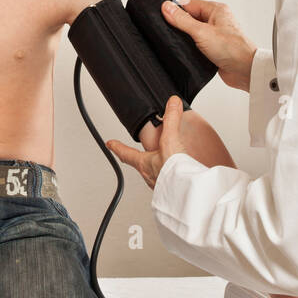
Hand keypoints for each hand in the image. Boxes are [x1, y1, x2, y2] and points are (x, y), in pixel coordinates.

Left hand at [107, 95, 234, 188]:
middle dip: (138, 159)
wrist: (187, 194)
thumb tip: (171, 103)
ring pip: (154, 176)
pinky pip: (169, 185)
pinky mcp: (173, 192)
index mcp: (144, 163)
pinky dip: (173, 179)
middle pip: (139, 166)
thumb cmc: (173, 173)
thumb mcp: (170, 140)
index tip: (110, 144)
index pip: (126, 154)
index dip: (117, 147)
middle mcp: (150, 176)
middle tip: (137, 155)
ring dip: (157, 170)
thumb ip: (171, 120)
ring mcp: (161, 186)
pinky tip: (180, 178)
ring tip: (162, 165)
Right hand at [160, 0, 256, 90]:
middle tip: (171, 32)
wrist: (245, 70)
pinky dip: (190, 48)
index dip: (176, 10)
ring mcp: (215, 35)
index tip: (163, 16)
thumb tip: (167, 8)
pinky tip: (186, 52)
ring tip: (180, 43)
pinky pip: (196, 44)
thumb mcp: (201, 32)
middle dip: (180, 25)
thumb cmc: (232, 49)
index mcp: (216, 10)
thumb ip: (182, 20)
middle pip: (190, 18)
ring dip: (185, 38)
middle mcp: (216, 21)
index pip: (189, 4)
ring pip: (192, 32)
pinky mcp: (213, 48)